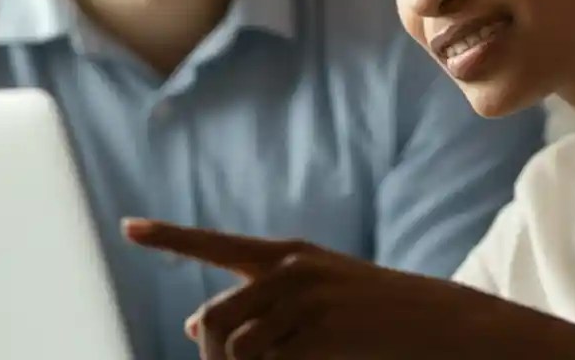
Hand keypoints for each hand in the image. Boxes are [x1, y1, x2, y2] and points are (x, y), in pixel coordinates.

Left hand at [122, 218, 574, 359]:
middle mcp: (290, 270)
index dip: (170, 238)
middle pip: (214, 319)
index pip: (217, 244)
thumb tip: (193, 322)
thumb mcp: (317, 302)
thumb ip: (259, 306)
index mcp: (289, 257)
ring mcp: (305, 300)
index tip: (129, 228)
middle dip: (212, 356)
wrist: (445, 325)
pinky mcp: (320, 331)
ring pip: (235, 346)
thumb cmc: (380, 319)